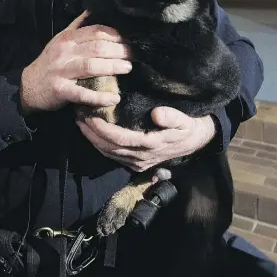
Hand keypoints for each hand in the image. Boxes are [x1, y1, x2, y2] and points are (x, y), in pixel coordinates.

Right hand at [20, 11, 131, 113]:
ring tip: (128, 68)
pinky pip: (82, 94)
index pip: (95, 31)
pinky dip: (99, 97)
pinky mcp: (60, 90)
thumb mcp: (60, 40)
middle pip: (96, 47)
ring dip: (112, 67)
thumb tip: (93, 8)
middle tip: (133, 55)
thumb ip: (77, 26)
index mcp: (67, 39)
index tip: (129, 40)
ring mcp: (61, 71)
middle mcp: (64, 52)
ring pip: (90, 66)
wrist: (27, 86)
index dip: (115, 35)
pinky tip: (114, 98)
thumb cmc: (49, 62)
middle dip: (118, 50)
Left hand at [76, 107, 215, 171]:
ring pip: (109, 153)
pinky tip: (92, 135)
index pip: (120, 139)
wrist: (198, 141)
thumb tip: (157, 114)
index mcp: (151, 145)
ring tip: (80, 124)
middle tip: (78, 117)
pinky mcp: (137, 162)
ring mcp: (138, 162)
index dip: (103, 129)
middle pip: (109, 147)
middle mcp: (141, 157)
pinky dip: (100, 146)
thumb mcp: (186, 120)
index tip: (90, 116)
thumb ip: (173, 117)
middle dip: (92, 134)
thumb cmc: (189, 127)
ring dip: (93, 140)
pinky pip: (114, 156)